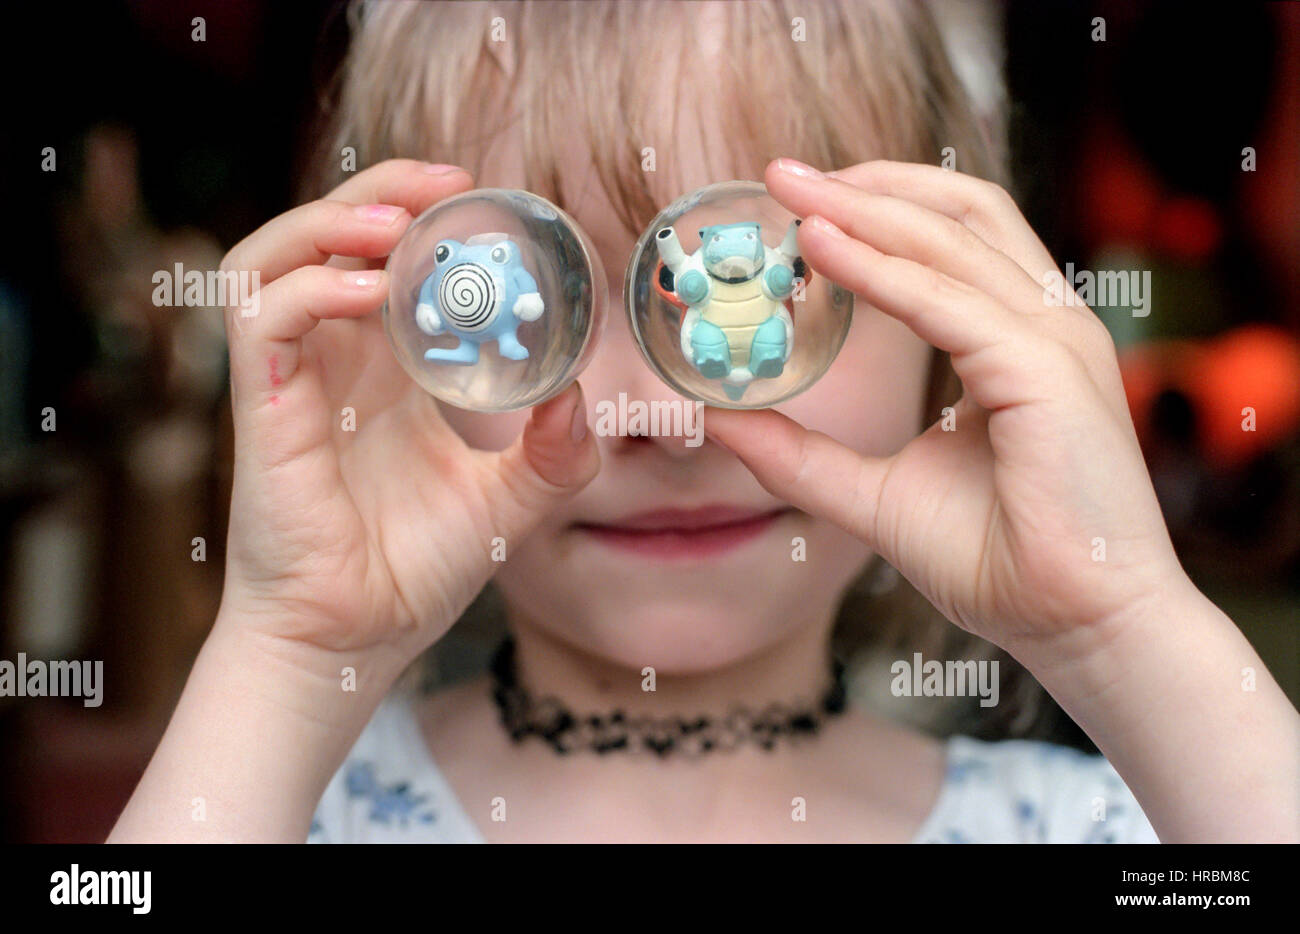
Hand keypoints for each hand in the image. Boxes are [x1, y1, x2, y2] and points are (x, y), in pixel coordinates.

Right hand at [218, 159, 598, 683]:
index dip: (422, 213)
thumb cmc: (415, 570)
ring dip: (331, 220)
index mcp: (384, 367)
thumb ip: (554, 455)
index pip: (385, 257)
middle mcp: (333, 359)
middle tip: (449, 182)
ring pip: (273, 255)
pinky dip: (313, 287)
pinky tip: (373, 293)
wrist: (353, 641)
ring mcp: (291, 379)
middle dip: (381, 190)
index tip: (483, 197)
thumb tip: (584, 398)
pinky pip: (264, 316)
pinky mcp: (261, 408)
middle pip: (326, 233)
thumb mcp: (509, 503)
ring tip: (400, 221)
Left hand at [706, 159, 1186, 660]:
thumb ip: (799, 456)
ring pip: (955, 238)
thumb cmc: (995, 560)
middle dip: (865, 184)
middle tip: (780, 172)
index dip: (873, 209)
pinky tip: (823, 250)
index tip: (792, 200)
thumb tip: (718, 421)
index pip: (949, 241)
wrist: (1073, 626)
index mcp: (1015, 341)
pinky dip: (883, 273)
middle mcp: (1043, 325)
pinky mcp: (1046, 372)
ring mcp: (1054, 340)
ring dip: (866, 207)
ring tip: (790, 193)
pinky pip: (950, 304)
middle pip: (956, 213)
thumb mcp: (873, 493)